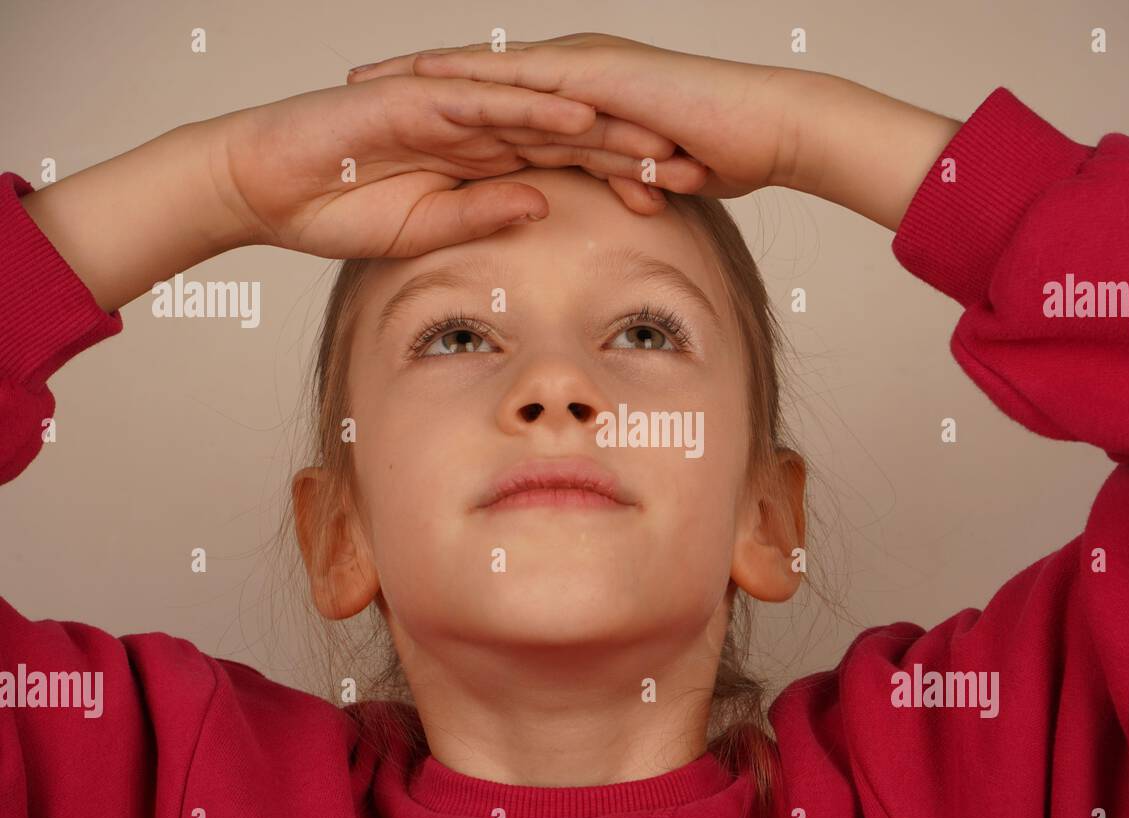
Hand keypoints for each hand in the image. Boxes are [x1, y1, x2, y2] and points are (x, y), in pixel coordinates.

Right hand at [208, 73, 708, 257]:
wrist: (260, 185)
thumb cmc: (335, 211)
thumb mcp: (429, 229)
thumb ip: (485, 212)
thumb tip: (543, 207)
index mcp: (481, 156)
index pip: (564, 162)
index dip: (616, 176)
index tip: (674, 196)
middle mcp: (474, 125)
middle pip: (567, 132)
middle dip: (628, 147)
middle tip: (690, 161)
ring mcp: (448, 106)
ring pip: (539, 112)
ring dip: (599, 124)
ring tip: (655, 137)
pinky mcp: (418, 98)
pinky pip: (484, 102)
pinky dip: (531, 108)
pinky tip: (578, 114)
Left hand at [346, 33, 822, 203]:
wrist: (770, 127)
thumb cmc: (723, 153)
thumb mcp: (655, 171)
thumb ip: (624, 178)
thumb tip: (616, 202)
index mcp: (580, 97)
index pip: (499, 102)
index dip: (445, 108)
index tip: (393, 120)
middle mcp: (571, 74)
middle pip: (476, 77)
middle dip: (413, 82)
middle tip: (353, 87)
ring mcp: (580, 67)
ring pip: (483, 69)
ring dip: (423, 74)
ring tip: (367, 81)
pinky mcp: (592, 74)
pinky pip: (517, 76)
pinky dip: (468, 77)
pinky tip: (423, 79)